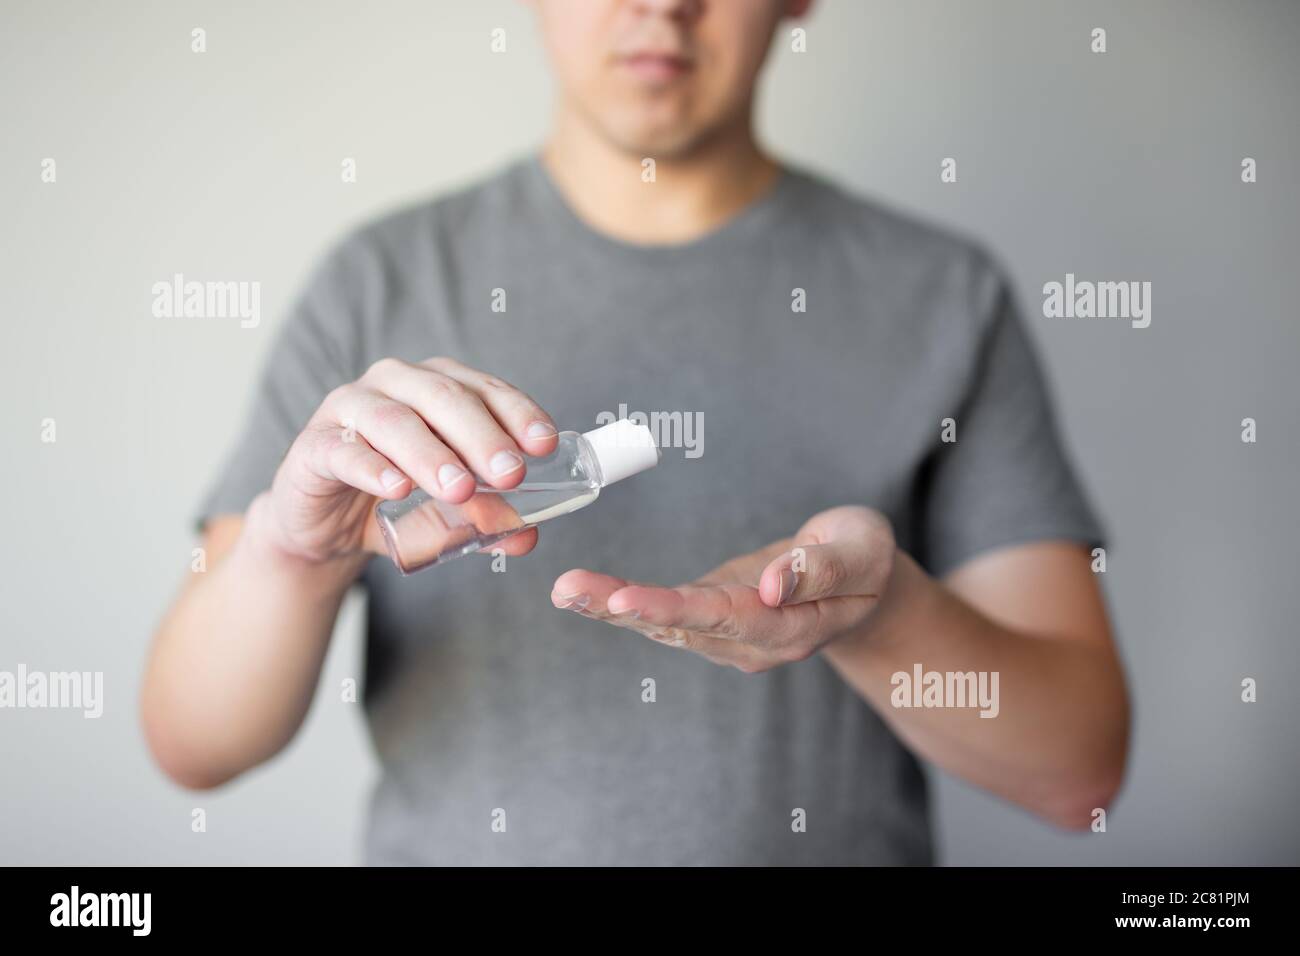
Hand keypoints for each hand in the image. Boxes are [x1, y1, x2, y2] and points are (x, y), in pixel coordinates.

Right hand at [255, 357, 557, 562]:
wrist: (325, 525)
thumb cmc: (395, 499)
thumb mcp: (448, 510)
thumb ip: (488, 517)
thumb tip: (529, 535)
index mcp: (437, 386)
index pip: (486, 389)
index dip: (518, 414)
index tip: (544, 446)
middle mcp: (395, 384)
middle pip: (444, 398)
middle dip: (482, 436)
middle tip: (511, 474)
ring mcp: (349, 409)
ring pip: (395, 420)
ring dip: (432, 454)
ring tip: (461, 489)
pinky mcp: (314, 445)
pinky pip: (343, 450)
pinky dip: (372, 467)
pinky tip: (396, 488)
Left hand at [551, 506, 897, 672]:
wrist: (861, 580)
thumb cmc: (864, 557)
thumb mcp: (862, 550)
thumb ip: (822, 569)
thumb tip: (771, 584)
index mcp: (791, 627)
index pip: (724, 619)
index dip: (673, 609)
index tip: (624, 600)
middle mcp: (751, 642)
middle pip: (680, 628)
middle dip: (621, 609)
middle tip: (568, 591)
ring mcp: (728, 636)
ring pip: (663, 625)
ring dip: (610, 606)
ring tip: (564, 589)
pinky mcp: (711, 618)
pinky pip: (662, 614)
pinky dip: (620, 602)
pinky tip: (582, 593)